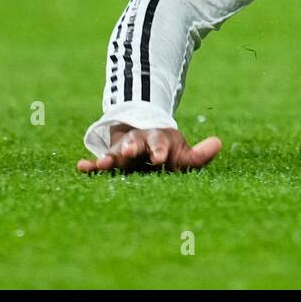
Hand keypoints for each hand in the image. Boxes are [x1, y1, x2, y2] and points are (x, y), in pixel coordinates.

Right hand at [76, 123, 221, 173]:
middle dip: (132, 148)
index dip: (159, 150)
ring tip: (102, 163)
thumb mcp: (183, 152)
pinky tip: (81, 167)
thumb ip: (199, 154)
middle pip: (135, 144)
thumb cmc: (167, 150)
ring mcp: (122, 149)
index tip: (160, 157)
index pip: (160, 144)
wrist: (144, 134)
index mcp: (158, 140)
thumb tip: (219, 143)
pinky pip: (98, 162)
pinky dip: (90, 165)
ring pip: (115, 152)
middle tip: (129, 152)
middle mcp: (139, 142)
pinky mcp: (111, 158)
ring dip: (109, 157)